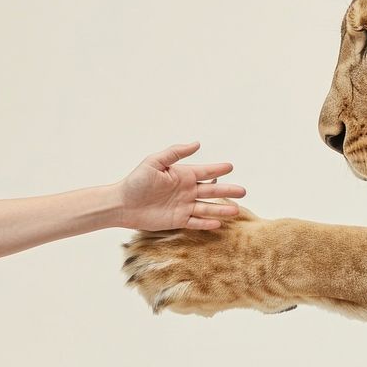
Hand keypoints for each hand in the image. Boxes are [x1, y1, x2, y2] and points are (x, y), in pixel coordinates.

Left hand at [115, 142, 245, 229]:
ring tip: (236, 210)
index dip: (218, 169)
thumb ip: (175, 153)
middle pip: (211, 191)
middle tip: (243, 191)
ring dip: (221, 209)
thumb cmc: (136, 181)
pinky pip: (195, 222)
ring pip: (206, 208)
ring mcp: (183, 206)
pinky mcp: (177, 220)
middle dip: (227, 191)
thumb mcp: (154, 162)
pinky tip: (219, 223)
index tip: (230, 167)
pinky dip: (206, 223)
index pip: (205, 172)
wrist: (122, 204)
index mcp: (183, 175)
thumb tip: (197, 143)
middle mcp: (186, 191)